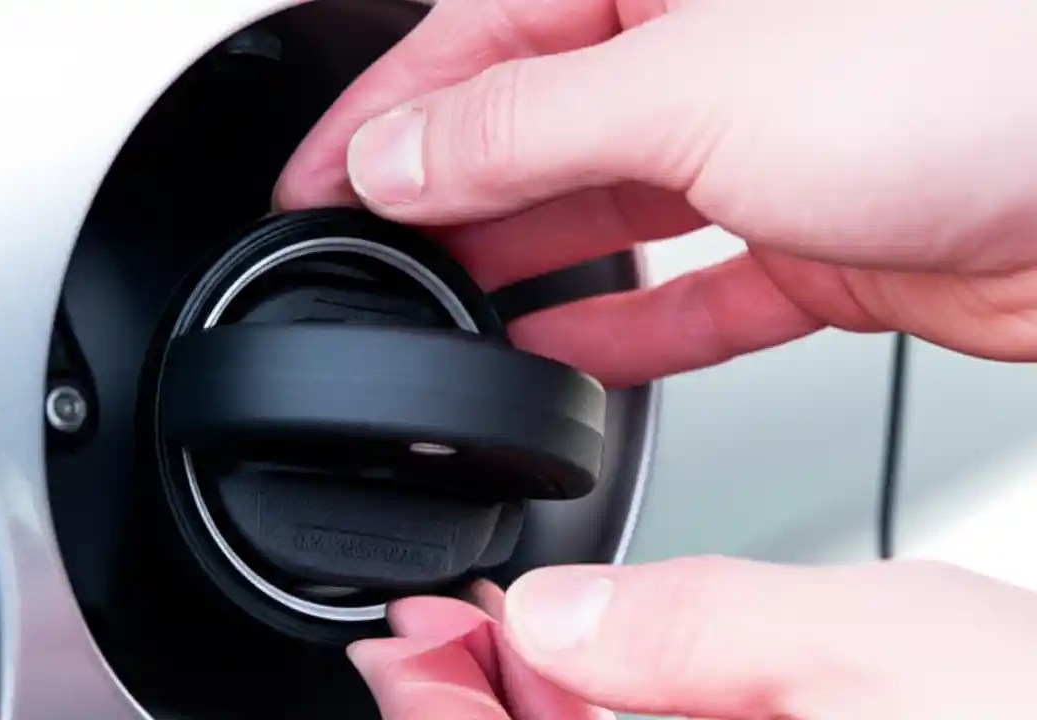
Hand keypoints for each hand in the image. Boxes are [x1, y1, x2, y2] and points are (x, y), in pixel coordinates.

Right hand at [276, 0, 1036, 385]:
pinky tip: (563, 362)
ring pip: (606, 215)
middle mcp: (709, 50)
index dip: (382, 114)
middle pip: (534, 127)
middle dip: (446, 198)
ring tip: (445, 319)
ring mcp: (765, 148)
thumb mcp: (690, 85)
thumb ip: (522, 125)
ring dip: (527, 272)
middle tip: (370, 264)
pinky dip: (627, 335)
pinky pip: (691, 295)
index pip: (476, 36)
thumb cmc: (972, 67)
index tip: (312, 183)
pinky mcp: (818, 240)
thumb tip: (398, 151)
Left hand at [350, 558, 1036, 718]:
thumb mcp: (883, 650)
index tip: (404, 639)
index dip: (437, 712)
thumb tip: (560, 611)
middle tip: (434, 627)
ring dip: (542, 711)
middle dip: (476, 707)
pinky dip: (620, 719)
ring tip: (504, 634)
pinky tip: (601, 676)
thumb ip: (703, 628)